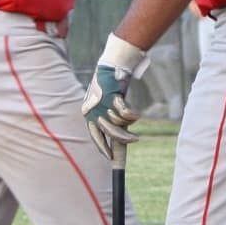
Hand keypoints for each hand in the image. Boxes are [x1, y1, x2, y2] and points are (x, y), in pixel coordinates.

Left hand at [81, 33, 148, 157]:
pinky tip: (137, 114)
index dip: (103, 147)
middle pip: (109, 133)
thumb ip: (109, 119)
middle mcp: (93, 111)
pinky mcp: (112, 98)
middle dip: (123, 139)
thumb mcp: (106, 105)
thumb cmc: (110, 86)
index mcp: (88, 114)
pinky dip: (133, 115)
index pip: (94, 136)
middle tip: (135, 140)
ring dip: (129, 123)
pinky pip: (125, 114)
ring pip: (119, 123)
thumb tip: (117, 138)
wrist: (111, 67)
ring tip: (135, 121)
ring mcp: (102, 105)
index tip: (110, 157)